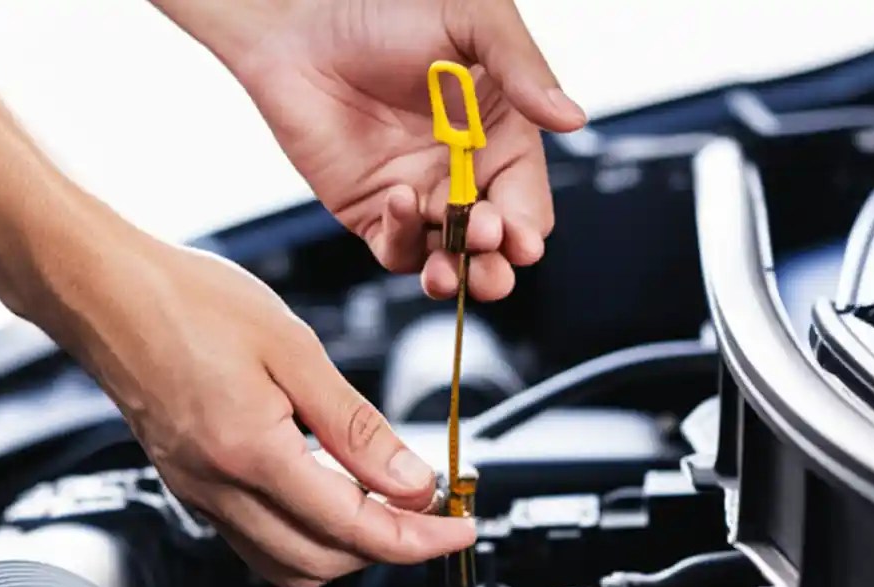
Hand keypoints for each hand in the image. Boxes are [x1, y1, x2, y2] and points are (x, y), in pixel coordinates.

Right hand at [31, 224, 475, 586]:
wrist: (104, 291)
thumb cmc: (184, 301)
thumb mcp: (290, 348)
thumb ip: (354, 425)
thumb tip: (410, 479)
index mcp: (250, 454)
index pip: (357, 529)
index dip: (420, 537)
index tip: (460, 528)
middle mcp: (219, 490)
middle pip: (325, 562)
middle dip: (389, 548)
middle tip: (432, 512)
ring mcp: (198, 493)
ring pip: (288, 564)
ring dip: (345, 550)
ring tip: (384, 507)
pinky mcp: (188, 484)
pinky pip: (255, 540)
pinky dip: (303, 535)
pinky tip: (326, 494)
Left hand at [159, 0, 586, 301]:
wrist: (300, 26)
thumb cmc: (387, 11)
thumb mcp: (470, 21)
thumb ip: (522, 70)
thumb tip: (573, 120)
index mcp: (501, 137)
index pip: (527, 203)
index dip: (526, 228)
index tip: (517, 237)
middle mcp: (463, 174)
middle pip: (494, 245)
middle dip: (496, 262)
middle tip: (484, 247)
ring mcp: (418, 197)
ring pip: (449, 260)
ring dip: (456, 273)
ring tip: (449, 269)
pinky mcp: (372, 212)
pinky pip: (396, 249)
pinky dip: (403, 239)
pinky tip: (400, 199)